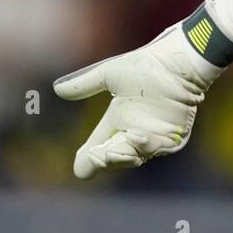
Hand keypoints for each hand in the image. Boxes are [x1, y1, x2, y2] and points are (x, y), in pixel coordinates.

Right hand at [53, 21, 223, 178]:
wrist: (175, 61)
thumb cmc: (145, 65)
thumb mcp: (109, 74)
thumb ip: (85, 84)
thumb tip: (57, 89)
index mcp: (118, 120)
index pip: (98, 146)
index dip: (88, 159)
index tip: (79, 170)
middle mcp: (134, 132)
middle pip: (115, 157)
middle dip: (105, 160)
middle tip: (97, 155)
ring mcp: (155, 136)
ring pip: (136, 156)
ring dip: (125, 154)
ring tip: (118, 147)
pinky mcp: (175, 136)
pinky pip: (160, 148)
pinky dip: (147, 146)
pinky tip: (137, 136)